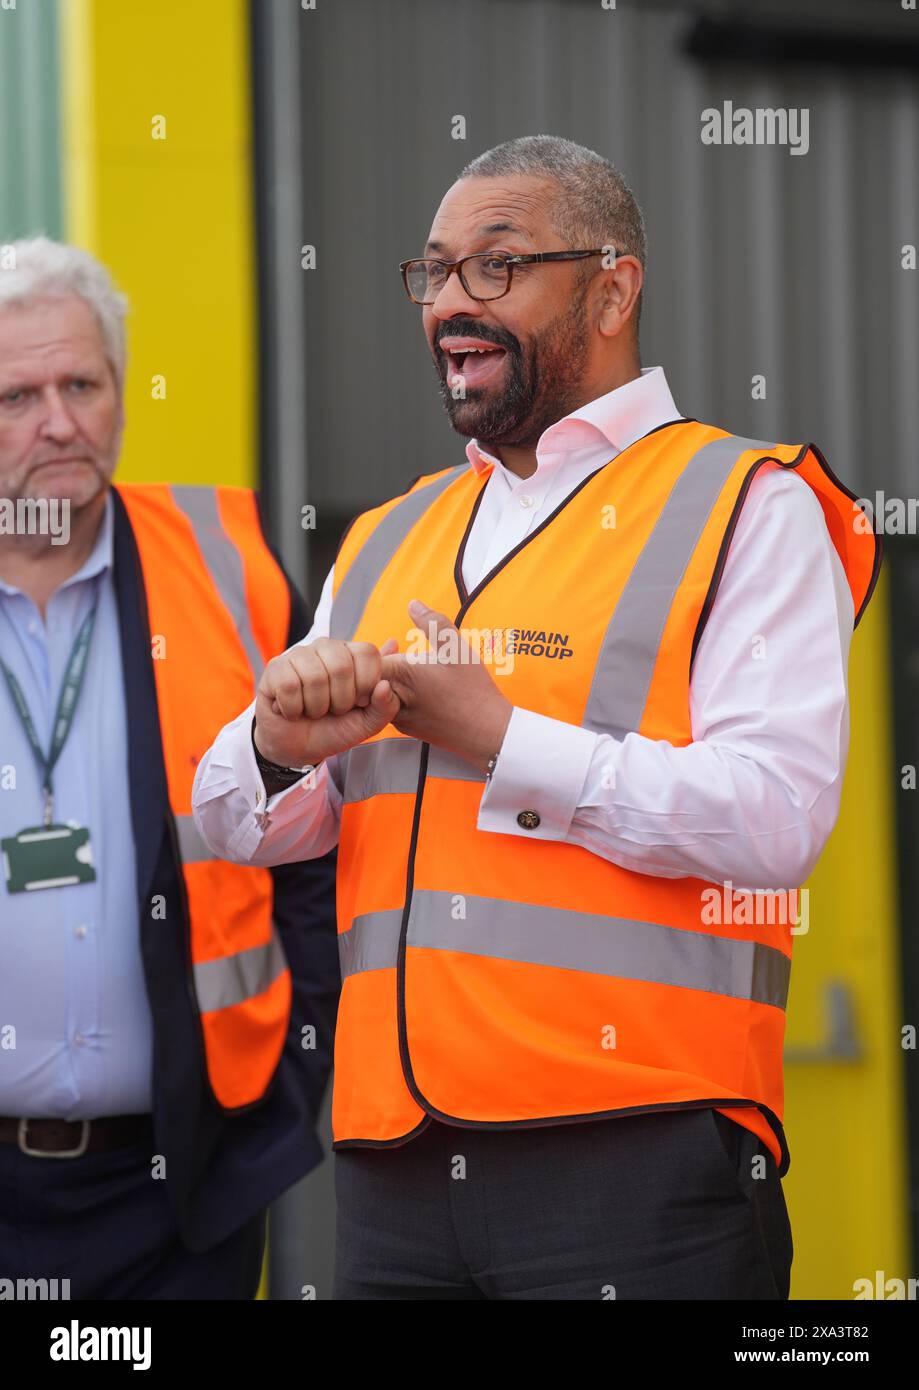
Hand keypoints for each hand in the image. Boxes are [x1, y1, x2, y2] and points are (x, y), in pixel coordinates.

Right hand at [253, 637, 400, 767]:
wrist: (298, 748)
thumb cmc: (334, 729)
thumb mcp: (367, 724)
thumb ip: (386, 706)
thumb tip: (385, 685)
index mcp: (353, 654)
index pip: (368, 652)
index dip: (366, 684)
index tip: (359, 702)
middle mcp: (326, 647)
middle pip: (341, 665)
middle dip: (340, 701)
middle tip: (333, 710)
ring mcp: (299, 654)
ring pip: (314, 677)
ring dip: (315, 707)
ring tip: (313, 710)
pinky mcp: (275, 668)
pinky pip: (289, 685)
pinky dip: (293, 708)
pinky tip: (293, 710)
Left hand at [379, 599, 512, 772]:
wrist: (486, 733)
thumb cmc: (473, 691)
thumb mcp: (457, 649)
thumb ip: (433, 623)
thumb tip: (413, 604)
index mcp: (401, 675)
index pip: (370, 659)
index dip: (379, 649)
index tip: (393, 643)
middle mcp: (393, 698)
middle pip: (370, 677)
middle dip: (383, 663)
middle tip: (396, 650)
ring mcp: (398, 717)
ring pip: (379, 693)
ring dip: (390, 679)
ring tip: (412, 669)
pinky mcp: (407, 729)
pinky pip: (390, 708)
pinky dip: (398, 694)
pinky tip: (418, 689)